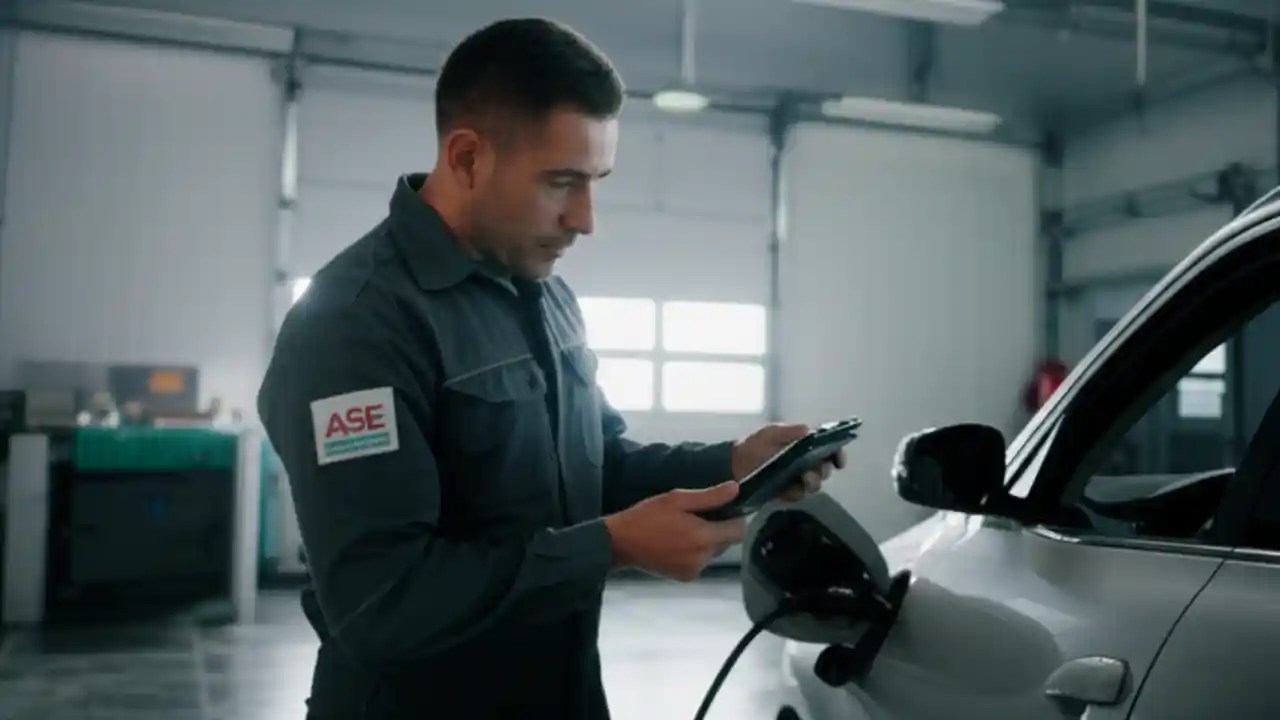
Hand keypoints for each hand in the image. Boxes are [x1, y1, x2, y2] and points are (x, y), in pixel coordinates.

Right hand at [604, 481, 746, 581]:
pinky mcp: (685, 577)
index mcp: (703, 537)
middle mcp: (703, 558)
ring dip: (707, 542)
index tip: (723, 510)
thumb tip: (736, 489)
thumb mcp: (676, 499)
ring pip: (714, 553)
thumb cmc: (647, 516)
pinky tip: (678, 544)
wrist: (621, 543)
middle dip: (719, 529)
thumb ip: (710, 496)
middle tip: (697, 517)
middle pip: (727, 542)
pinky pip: (701, 563)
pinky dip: (695, 554)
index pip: (739, 531)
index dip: (735, 518)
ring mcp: (694, 570)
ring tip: (685, 530)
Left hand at [731, 423, 846, 502]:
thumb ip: (788, 431)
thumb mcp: (769, 433)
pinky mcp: (785, 493)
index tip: (839, 460)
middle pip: (824, 469)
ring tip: (805, 478)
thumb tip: (808, 429)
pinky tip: (789, 489)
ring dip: (813, 482)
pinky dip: (796, 492)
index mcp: (804, 446)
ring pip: (814, 484)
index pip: (828, 450)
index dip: (837, 454)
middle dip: (824, 470)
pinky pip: (797, 495)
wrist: (732, 465)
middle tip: (816, 469)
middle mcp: (804, 463)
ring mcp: (795, 479)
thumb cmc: (753, 445)